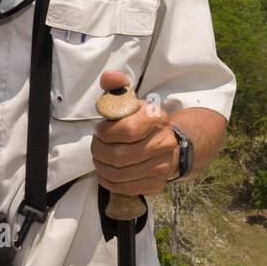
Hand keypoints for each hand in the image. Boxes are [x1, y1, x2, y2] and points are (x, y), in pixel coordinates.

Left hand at [91, 70, 178, 198]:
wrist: (169, 143)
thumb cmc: (143, 121)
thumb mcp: (131, 100)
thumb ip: (117, 86)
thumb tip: (108, 77)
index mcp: (157, 120)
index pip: (126, 131)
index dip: (106, 133)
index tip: (100, 130)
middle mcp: (163, 144)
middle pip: (118, 156)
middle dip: (98, 151)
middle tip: (96, 145)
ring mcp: (161, 167)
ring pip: (118, 174)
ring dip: (101, 167)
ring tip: (99, 158)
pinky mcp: (156, 184)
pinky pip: (124, 188)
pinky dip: (108, 181)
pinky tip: (106, 171)